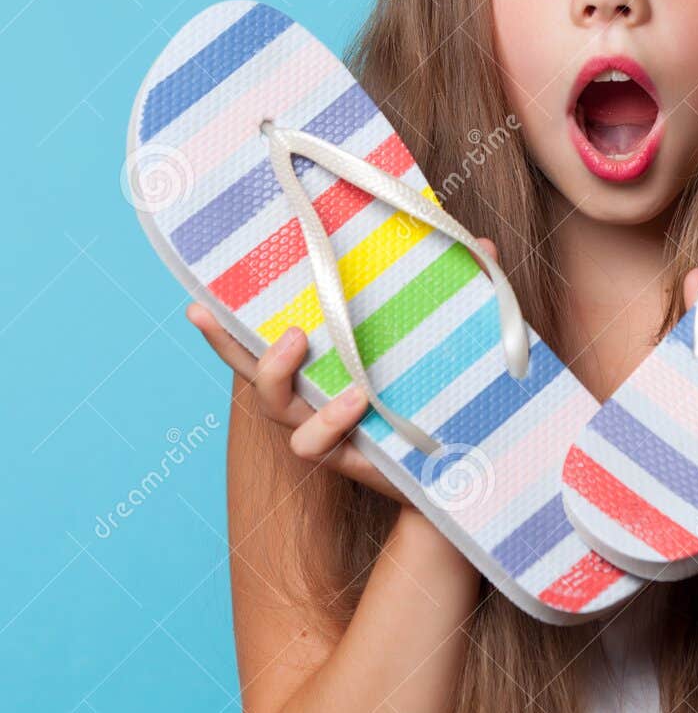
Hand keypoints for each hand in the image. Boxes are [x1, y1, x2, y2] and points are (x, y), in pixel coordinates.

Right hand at [189, 237, 500, 504]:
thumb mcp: (447, 338)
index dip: (228, 328)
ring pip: (283, 418)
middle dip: (237, 349)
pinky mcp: (352, 462)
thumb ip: (458, 294)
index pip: (266, 344)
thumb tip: (486, 242)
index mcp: (324, 370)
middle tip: (243, 320)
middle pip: (257, 380)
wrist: (469, 470)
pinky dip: (333, 421)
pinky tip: (358, 399)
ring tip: (308, 348)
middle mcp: (315, 403)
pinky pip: (321, 446)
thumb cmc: (446, 398)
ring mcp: (330, 435)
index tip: (197, 300)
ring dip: (284, 379)